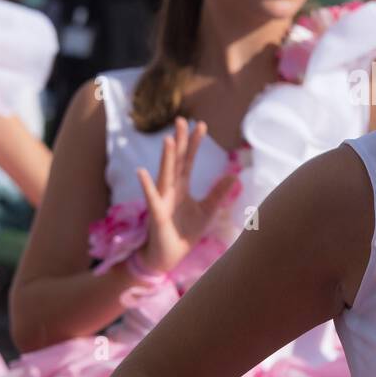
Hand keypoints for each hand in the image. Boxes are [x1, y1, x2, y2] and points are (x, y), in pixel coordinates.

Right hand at [135, 118, 238, 274]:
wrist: (168, 257)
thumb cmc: (184, 233)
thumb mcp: (207, 211)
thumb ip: (218, 193)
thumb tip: (234, 175)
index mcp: (182, 188)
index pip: (189, 160)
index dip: (194, 143)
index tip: (201, 125)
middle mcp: (170, 190)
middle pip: (176, 161)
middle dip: (180, 141)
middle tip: (182, 119)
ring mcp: (162, 201)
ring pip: (165, 175)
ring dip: (166, 158)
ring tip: (168, 139)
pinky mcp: (157, 216)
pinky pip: (152, 199)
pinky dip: (146, 185)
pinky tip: (141, 171)